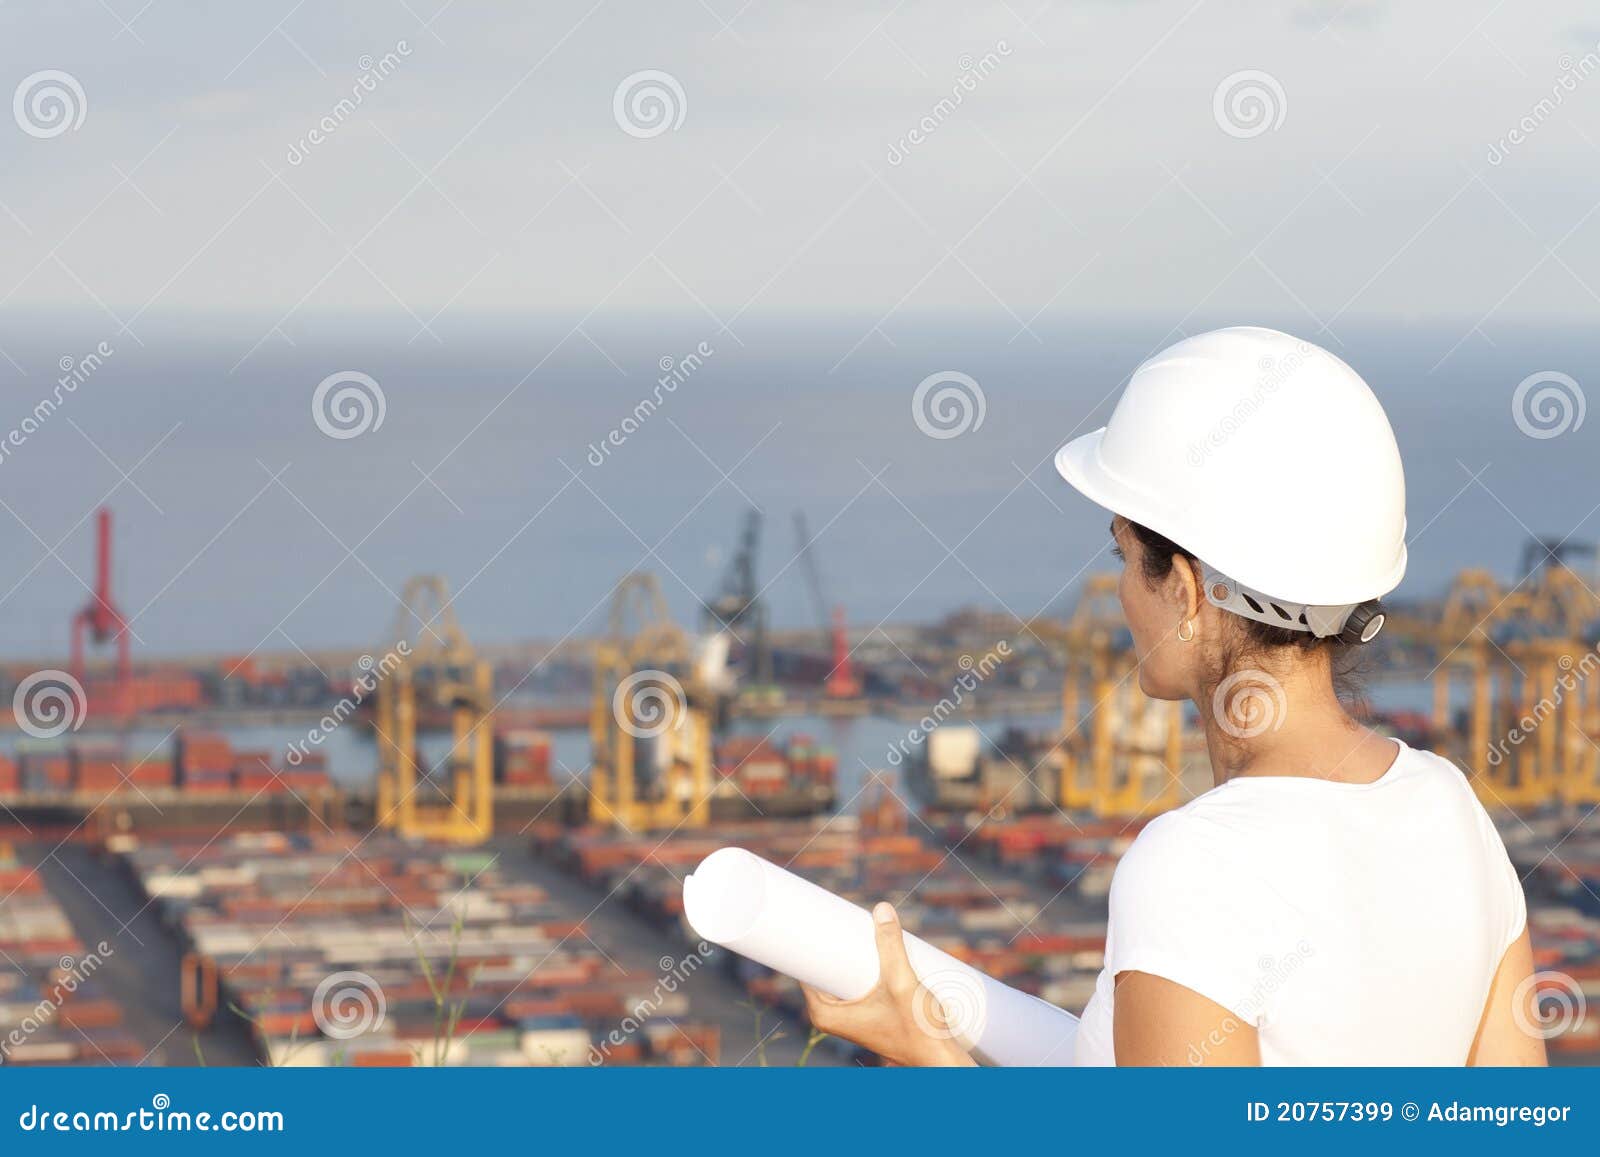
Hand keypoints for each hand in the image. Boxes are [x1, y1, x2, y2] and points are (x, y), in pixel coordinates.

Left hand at [800, 901, 976, 1066]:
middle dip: (832, 943)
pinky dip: (859, 966)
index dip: (807, 942)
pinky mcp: (867, 1015)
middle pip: (823, 969)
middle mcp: (832, 1017)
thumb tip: (882, 909)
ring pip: (841, 976)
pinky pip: (854, 983)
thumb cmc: (918, 1031)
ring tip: (859, 924)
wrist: (940, 1060)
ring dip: (848, 954)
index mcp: (824, 1013)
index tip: (815, 917)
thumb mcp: (902, 982)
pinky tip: (869, 948)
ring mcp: (850, 1017)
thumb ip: (891, 946)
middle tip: (845, 914)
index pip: (804, 969)